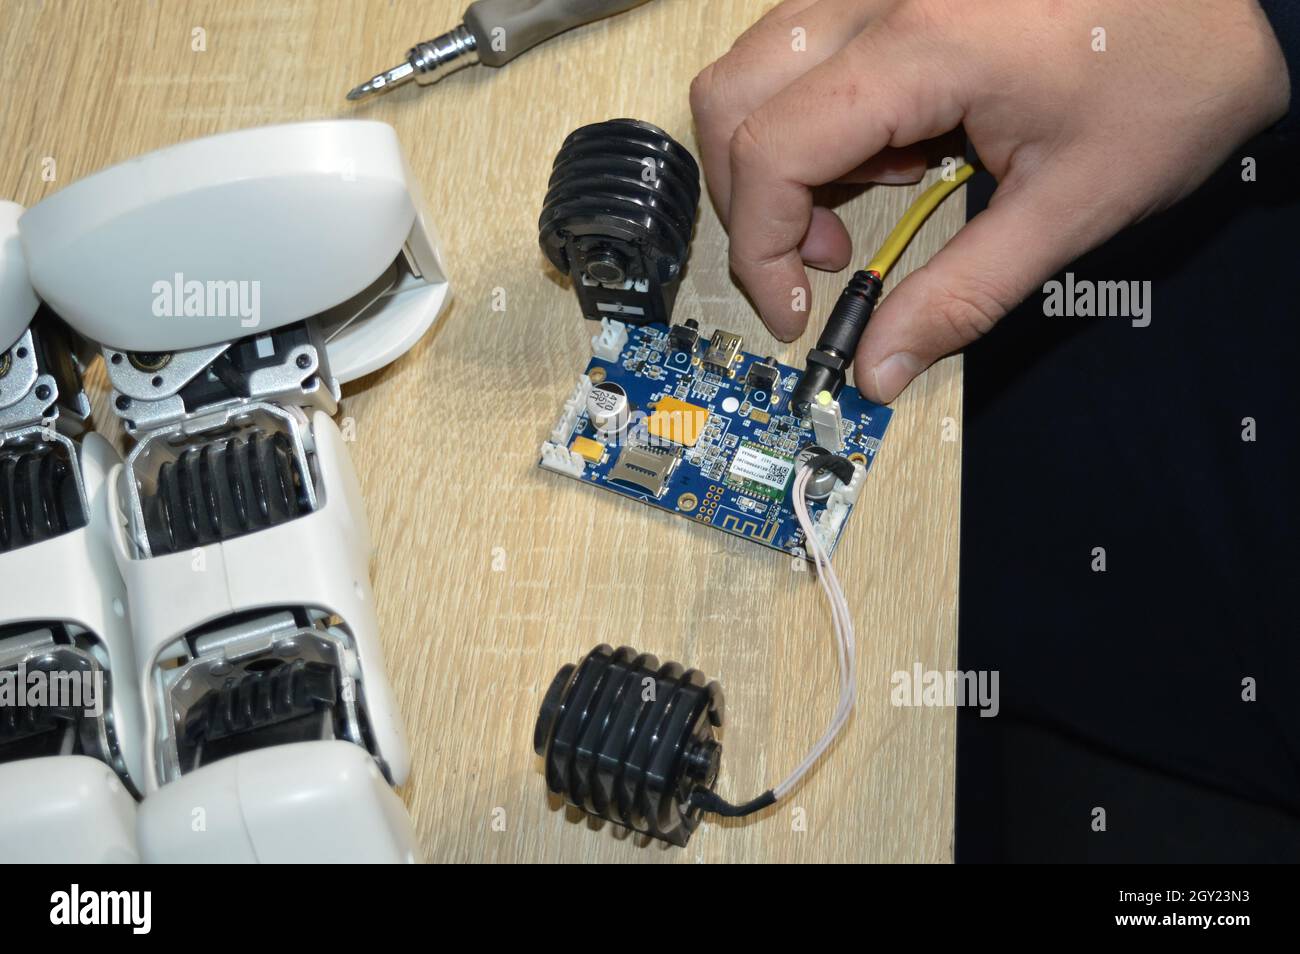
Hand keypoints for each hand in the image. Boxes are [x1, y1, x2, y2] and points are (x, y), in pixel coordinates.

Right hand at [690, 0, 1289, 401]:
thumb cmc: (1170, 82)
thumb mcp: (1069, 209)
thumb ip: (960, 295)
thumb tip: (879, 370)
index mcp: (925, 47)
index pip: (772, 148)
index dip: (760, 247)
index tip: (793, 313)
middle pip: (732, 98)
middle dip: (752, 201)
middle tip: (819, 257)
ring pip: (755, 65)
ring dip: (775, 153)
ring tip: (860, 198)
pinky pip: (800, 46)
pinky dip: (809, 115)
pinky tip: (888, 145)